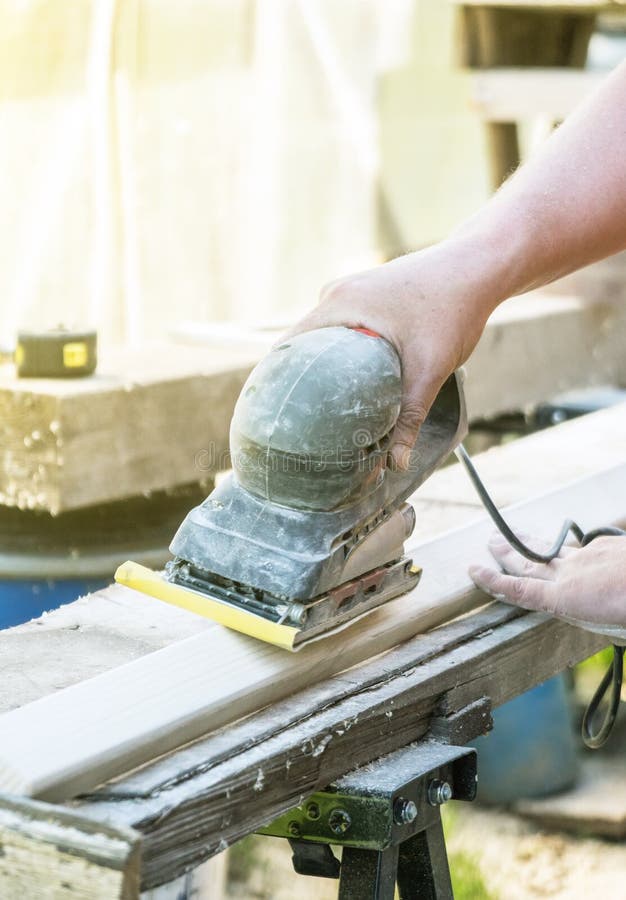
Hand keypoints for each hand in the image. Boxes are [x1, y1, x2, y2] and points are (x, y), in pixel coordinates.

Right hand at [284, 236, 507, 469]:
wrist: (479, 267)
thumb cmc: (452, 309)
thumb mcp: (428, 369)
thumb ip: (409, 417)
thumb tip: (395, 465)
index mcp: (338, 304)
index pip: (288, 349)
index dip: (275, 382)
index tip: (270, 415)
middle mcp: (337, 293)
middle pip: (303, 345)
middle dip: (300, 382)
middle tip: (295, 422)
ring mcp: (352, 290)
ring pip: (324, 338)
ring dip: (322, 368)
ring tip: (317, 407)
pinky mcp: (368, 294)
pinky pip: (342, 328)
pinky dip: (341, 352)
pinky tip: (349, 379)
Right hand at [469, 533, 625, 639]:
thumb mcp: (611, 629)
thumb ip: (590, 618)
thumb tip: (582, 610)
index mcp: (566, 598)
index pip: (520, 589)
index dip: (494, 582)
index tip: (474, 570)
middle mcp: (570, 573)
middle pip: (530, 562)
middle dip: (508, 553)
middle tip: (490, 541)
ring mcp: (588, 556)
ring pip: (553, 549)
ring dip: (532, 542)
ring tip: (516, 533)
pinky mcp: (607, 546)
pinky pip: (582, 547)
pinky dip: (571, 549)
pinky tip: (574, 549)